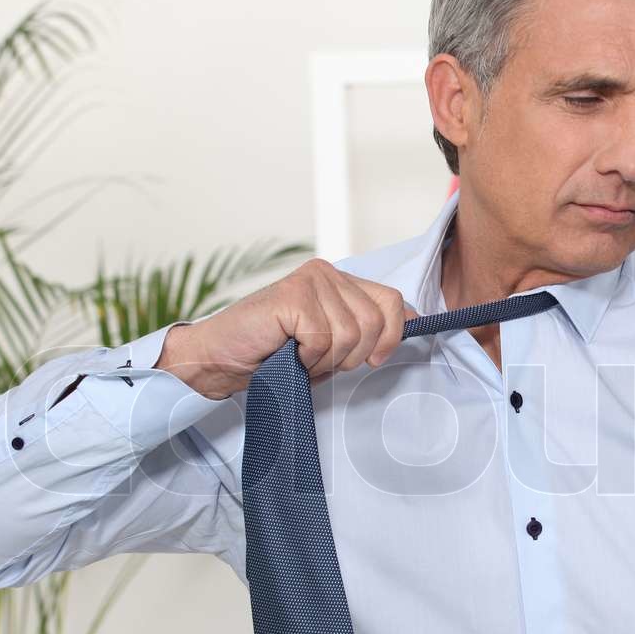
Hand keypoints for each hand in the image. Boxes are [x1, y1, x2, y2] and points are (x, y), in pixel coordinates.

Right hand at [156, 259, 410, 398]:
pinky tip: (289, 353)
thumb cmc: (273, 353)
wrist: (219, 358)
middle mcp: (327, 273)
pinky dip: (308, 358)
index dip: (392, 335)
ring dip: (328, 360)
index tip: (375, 359)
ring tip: (302, 357)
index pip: (392, 301)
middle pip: (376, 323)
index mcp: (340, 281)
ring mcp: (310, 281)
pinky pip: (323, 340)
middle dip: (354, 355)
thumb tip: (415, 323)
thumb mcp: (331, 343)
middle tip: (321, 360)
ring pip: (351, 335)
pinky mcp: (293, 296)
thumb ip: (366, 329)